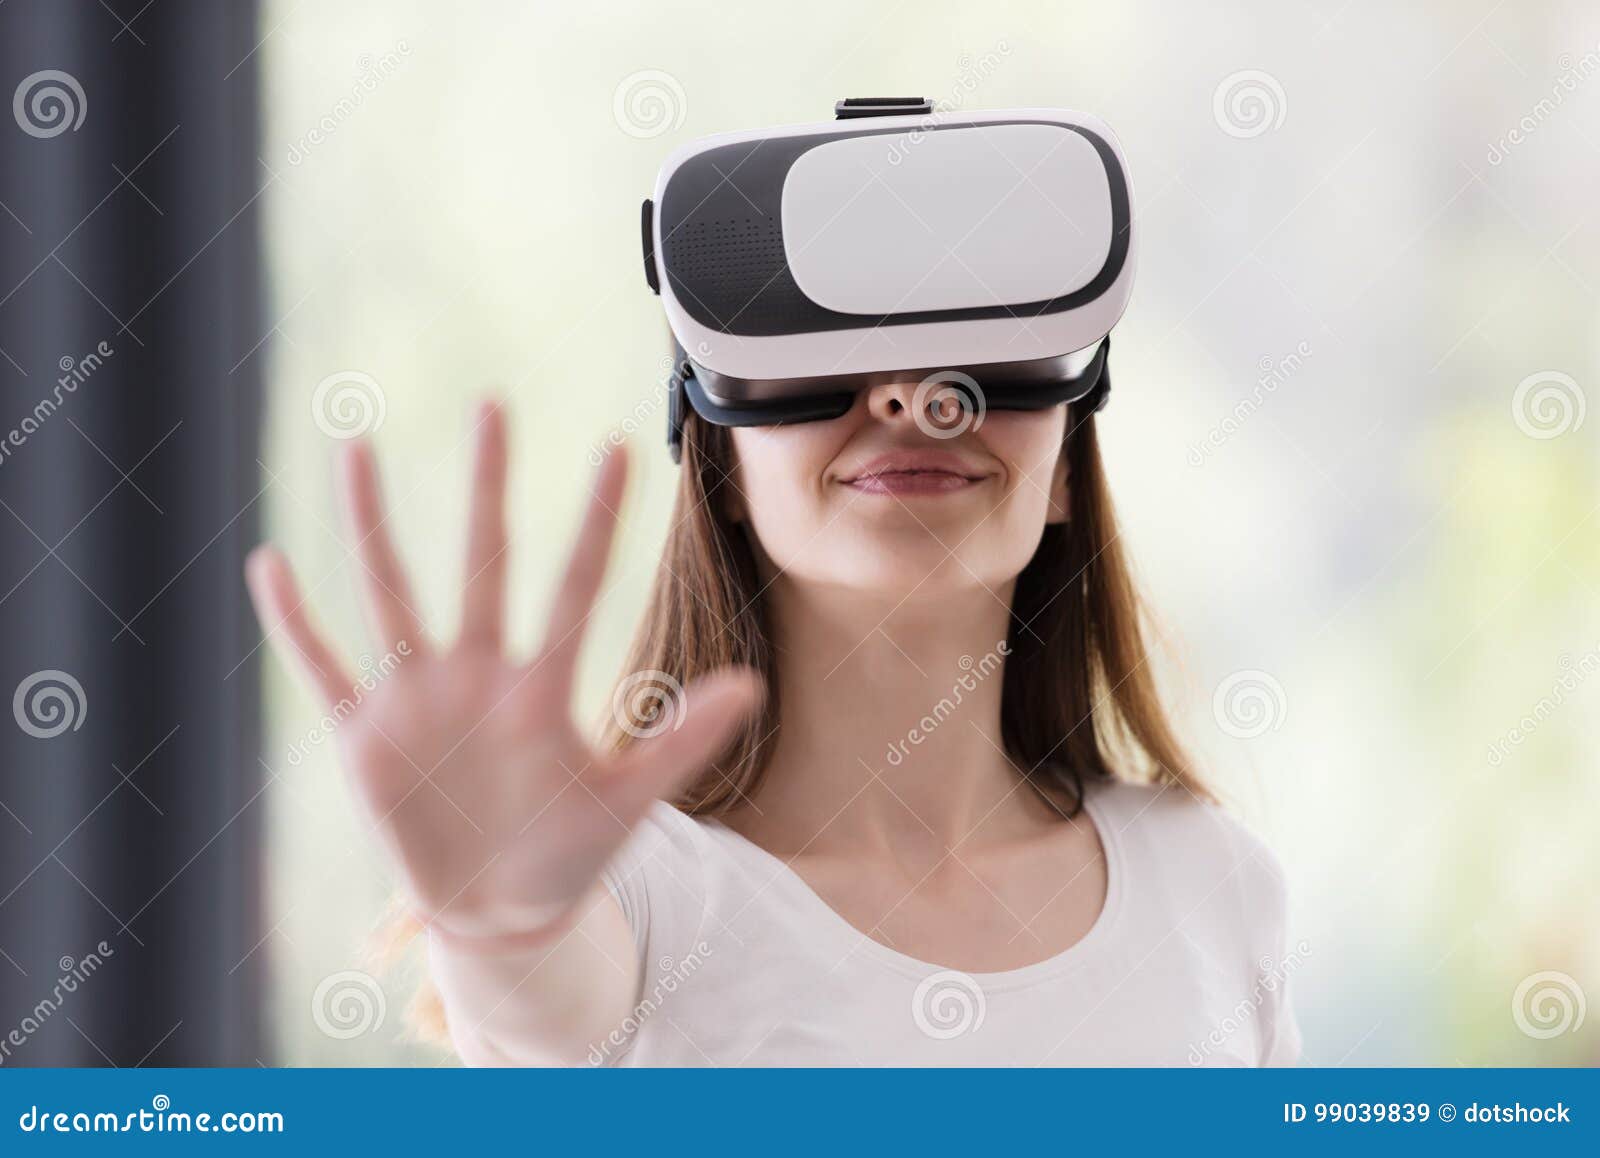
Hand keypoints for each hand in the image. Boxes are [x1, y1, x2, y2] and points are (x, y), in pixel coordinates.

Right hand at [245, 403, 760, 944]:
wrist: (500, 912)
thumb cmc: (570, 852)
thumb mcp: (630, 803)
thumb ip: (682, 744)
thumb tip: (752, 685)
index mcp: (542, 686)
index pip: (577, 585)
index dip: (598, 522)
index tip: (619, 448)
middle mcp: (478, 672)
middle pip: (482, 561)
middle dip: (488, 487)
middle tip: (494, 406)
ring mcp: (418, 698)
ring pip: (390, 592)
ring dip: (370, 525)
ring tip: (355, 447)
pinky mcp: (365, 737)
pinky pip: (324, 668)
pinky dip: (294, 624)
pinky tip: (271, 564)